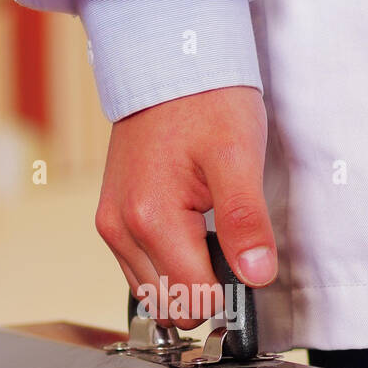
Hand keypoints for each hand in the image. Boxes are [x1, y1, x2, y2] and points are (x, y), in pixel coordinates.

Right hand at [95, 86, 276, 328]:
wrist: (170, 62)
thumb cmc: (205, 100)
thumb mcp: (239, 157)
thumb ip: (245, 222)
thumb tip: (255, 275)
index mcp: (150, 219)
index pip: (194, 299)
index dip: (229, 296)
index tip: (249, 270)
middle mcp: (120, 228)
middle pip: (170, 305)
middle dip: (206, 292)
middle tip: (235, 254)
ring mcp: (111, 225)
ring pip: (153, 293)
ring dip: (186, 281)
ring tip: (213, 240)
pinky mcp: (111, 219)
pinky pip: (141, 269)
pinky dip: (169, 265)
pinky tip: (192, 234)